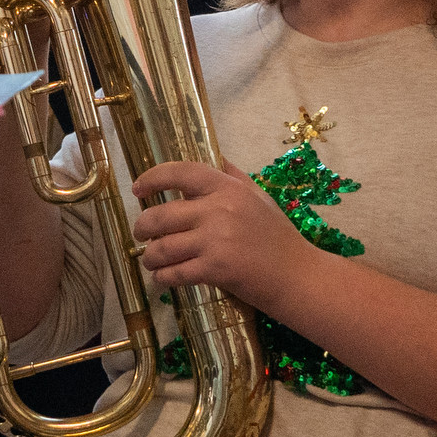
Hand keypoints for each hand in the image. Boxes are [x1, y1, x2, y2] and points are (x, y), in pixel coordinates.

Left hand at [131, 158, 310, 311]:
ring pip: (162, 247)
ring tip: (151, 260)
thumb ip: (234, 177)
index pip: (181, 173)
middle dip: (142, 227)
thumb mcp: (259, 197)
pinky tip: (162, 279)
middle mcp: (219, 210)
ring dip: (150, 257)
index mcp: (228, 188)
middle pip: (161, 215)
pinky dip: (162, 278)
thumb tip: (216, 157)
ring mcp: (216, 240)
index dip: (153, 178)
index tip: (137, 189)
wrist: (298, 276)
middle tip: (141, 235)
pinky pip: (174, 273)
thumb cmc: (278, 237)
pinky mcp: (215, 269)